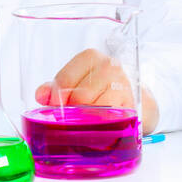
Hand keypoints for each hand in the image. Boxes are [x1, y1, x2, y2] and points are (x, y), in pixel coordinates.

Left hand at [37, 49, 158, 132]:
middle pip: (80, 96)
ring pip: (97, 109)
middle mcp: (109, 66)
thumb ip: (55, 88)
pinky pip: (115, 118)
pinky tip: (104, 124)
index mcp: (90, 57)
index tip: (56, 108)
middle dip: (74, 111)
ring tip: (91, 120)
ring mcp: (125, 84)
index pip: (65, 80)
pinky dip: (106, 124)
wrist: (137, 99)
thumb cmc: (100, 89)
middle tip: (76, 117)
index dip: (57, 98)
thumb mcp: (76, 83)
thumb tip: (41, 96)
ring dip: (90, 120)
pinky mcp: (139, 103)